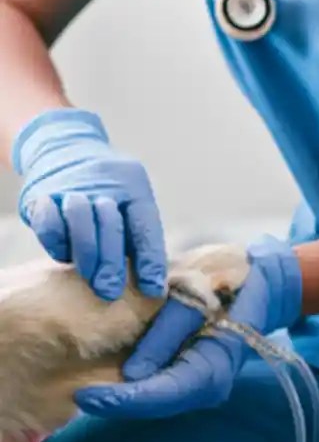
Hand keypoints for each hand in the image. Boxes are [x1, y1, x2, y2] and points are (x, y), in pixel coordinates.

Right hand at [12, 108, 166, 299]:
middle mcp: (105, 184)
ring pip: (80, 221)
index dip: (150, 260)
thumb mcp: (130, 201)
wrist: (64, 149)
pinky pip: (48, 223)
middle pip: (113, 226)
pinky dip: (56, 242)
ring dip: (86, 254)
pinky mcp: (41, 196)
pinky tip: (64, 253)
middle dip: (112, 263)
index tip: (153, 289)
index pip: (146, 226)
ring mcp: (72, 188)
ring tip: (89, 277)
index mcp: (134, 187)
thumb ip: (137, 235)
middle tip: (110, 292)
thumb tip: (151, 283)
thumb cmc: (107, 190)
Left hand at [74, 236, 302, 418]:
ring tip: (87, 387)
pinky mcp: (193, 371)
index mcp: (216, 365)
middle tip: (78, 394)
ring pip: (157, 397)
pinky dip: (136, 384)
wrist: (265, 282)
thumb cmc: (234, 279)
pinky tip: (111, 376)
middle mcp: (210, 381)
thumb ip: (169, 328)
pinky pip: (162, 385)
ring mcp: (202, 379)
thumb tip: (134, 372)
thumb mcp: (201, 292)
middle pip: (158, 402)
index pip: (165, 393)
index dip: (124, 399)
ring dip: (124, 395)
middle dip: (118, 401)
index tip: (85, 396)